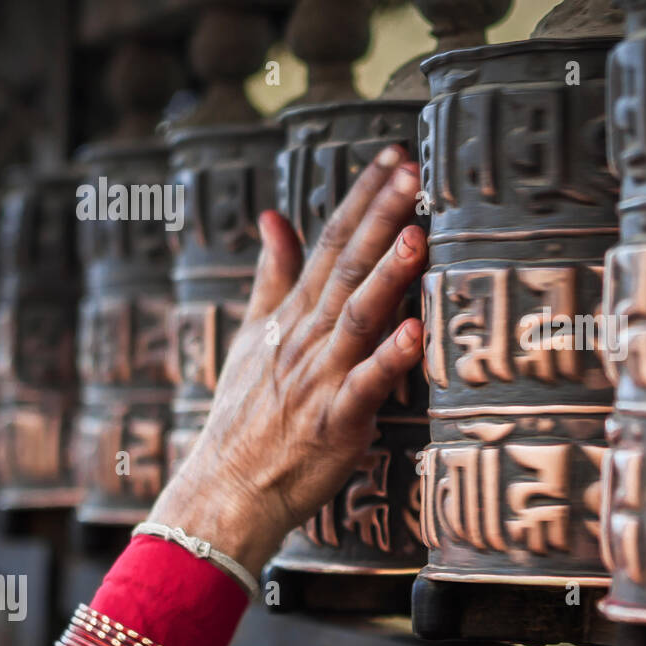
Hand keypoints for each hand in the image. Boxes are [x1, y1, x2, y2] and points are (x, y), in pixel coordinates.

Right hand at [147, 145, 425, 580]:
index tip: (394, 157)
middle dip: (381, 218)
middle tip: (413, 174)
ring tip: (417, 236)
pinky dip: (389, 359)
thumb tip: (277, 216)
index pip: (330, 241)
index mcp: (292, 314)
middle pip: (347, 267)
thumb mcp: (254, 334)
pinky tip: (415, 332)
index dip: (363, 198)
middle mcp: (307, 337)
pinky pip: (365, 385)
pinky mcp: (336, 421)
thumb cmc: (247, 413)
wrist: (229, 488)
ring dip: (387, 276)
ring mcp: (320, 377)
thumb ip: (273, 274)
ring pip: (357, 316)